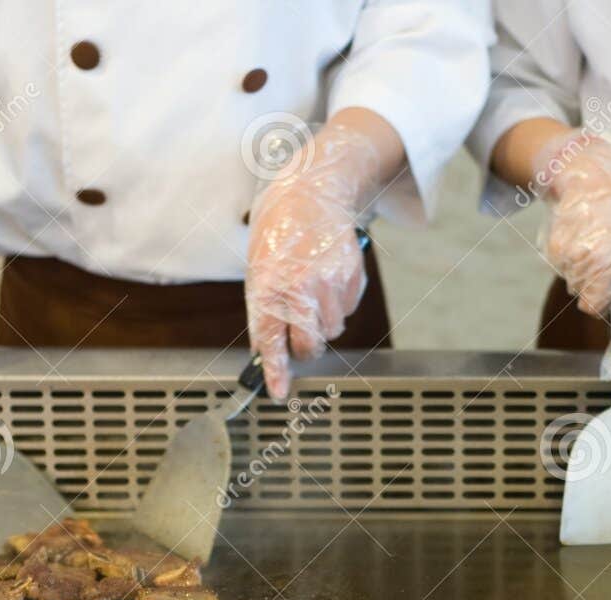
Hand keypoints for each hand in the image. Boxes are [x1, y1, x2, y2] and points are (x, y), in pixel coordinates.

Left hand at [246, 122, 389, 400]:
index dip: (275, 372)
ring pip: (332, 330)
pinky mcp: (351, 277)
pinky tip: (328, 278)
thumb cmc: (279, 235)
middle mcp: (299, 288)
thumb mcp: (259, 271)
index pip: (271, 341)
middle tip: (301, 330)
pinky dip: (339, 303)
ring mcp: (328, 283)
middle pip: (308, 345)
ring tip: (314, 291)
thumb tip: (270, 352)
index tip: (278, 394)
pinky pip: (347, 310)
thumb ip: (265, 312)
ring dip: (324, 321)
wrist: (311, 194)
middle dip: (305, 345)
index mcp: (268, 287)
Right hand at [534, 129, 610, 376]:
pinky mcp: (558, 247)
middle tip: (605, 259)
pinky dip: (569, 256)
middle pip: (593, 305)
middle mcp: (607, 258)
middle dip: (598, 292)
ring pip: (576, 288)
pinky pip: (561, 269)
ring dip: (584, 271)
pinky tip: (579, 233)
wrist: (594, 170)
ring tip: (594, 239)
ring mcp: (580, 253)